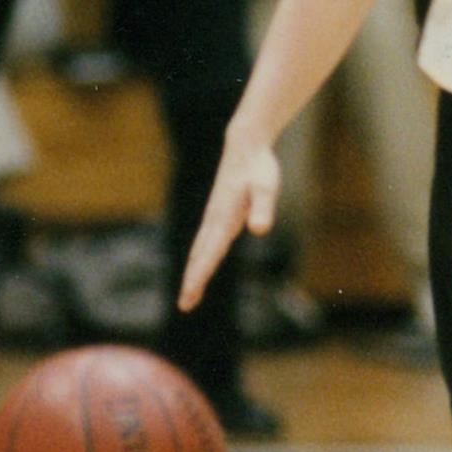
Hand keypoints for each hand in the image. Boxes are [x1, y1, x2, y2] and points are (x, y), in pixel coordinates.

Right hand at [178, 131, 280, 310]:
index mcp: (224, 219)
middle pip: (199, 256)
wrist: (245, 146)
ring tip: (189, 295)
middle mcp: (214, 221)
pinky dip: (199, 259)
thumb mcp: (266, 187)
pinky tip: (200, 268)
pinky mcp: (218, 215)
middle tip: (184, 305)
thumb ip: (263, 209)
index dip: (200, 275)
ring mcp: (214, 218)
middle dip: (192, 281)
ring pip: (199, 250)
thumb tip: (260, 229)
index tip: (190, 295)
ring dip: (193, 272)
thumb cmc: (259, 168)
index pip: (210, 254)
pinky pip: (205, 243)